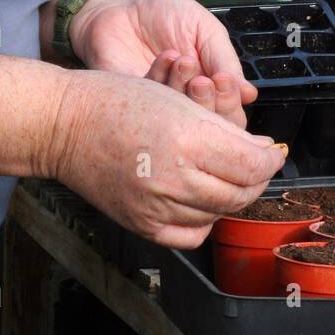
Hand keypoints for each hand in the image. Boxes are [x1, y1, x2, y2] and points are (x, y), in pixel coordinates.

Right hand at [47, 70, 284, 247]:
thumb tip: (259, 151)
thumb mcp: (178, 99)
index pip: (251, 164)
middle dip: (256, 179)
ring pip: (217, 215)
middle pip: (240, 193)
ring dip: (232, 198)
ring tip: (229, 178)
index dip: (270, 159)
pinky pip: (189, 236)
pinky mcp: (140, 225)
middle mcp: (172, 178)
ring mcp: (155, 207)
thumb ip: (223, 128)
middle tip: (257, 165)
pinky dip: (204, 221)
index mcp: (186, 139)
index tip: (272, 151)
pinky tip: (202, 202)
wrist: (62, 125)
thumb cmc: (115, 101)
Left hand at [67, 0, 255, 126]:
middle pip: (206, 125)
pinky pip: (150, 103)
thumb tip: (249, 94)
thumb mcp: (205, 29)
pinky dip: (161, 78)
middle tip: (201, 80)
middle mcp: (187, 102)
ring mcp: (159, 105)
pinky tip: (166, 57)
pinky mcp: (133, 101)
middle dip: (208, 103)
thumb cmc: (167, 15)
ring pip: (179, 118)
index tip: (224, 80)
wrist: (124, 6)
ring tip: (182, 60)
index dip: (230, 102)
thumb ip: (225, 59)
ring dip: (183, 88)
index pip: (229, 113)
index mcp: (211, 87)